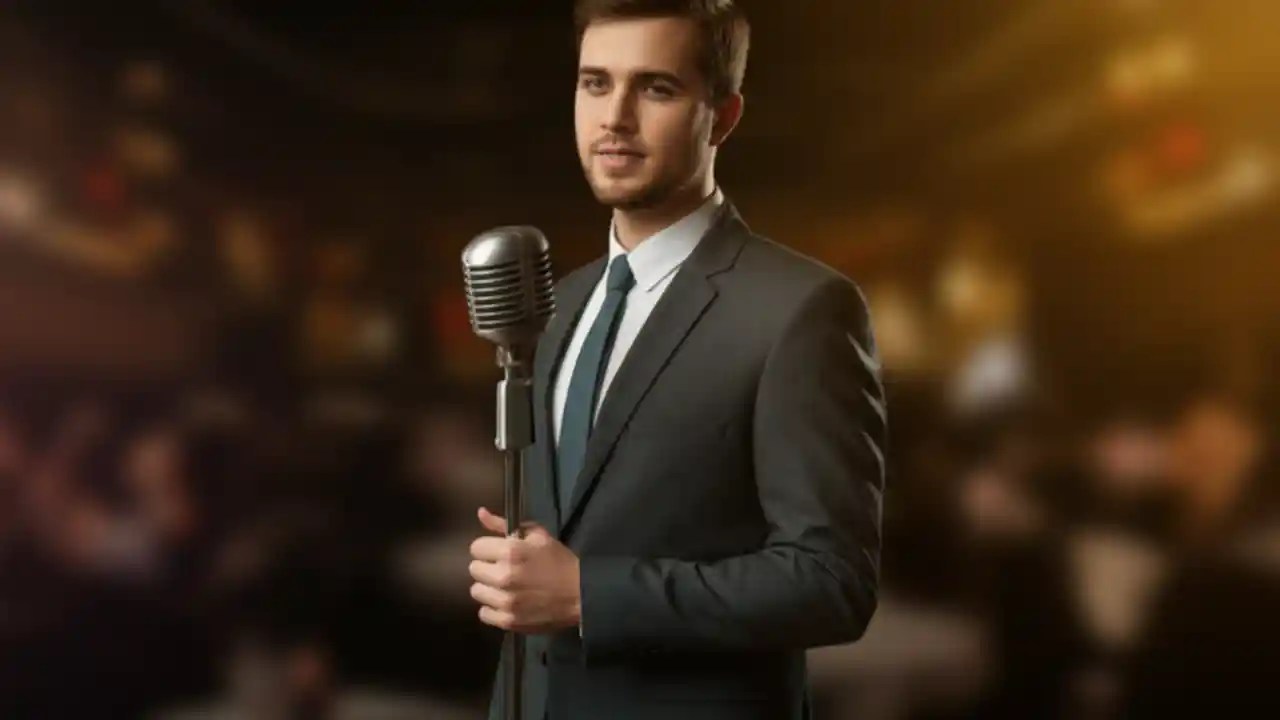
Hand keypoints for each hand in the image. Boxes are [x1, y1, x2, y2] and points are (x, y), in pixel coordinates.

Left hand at [469, 506, 580, 633]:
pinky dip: (494, 608)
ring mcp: (504, 601)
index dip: (488, 548)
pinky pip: (484, 613)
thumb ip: (504, 525)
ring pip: (476, 591)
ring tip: (506, 587)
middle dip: (488, 567)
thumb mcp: (537, 536)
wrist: (581, 594)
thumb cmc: (559, 562)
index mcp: (510, 551)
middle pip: (474, 569)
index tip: (499, 553)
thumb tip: (480, 512)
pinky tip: (508, 602)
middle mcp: (503, 576)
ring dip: (489, 588)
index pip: (476, 547)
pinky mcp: (507, 620)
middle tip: (505, 569)